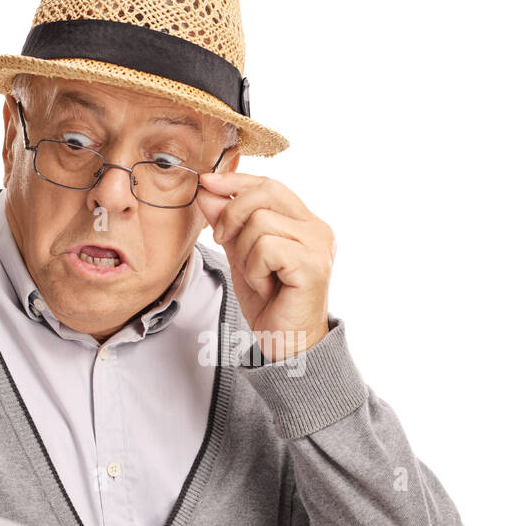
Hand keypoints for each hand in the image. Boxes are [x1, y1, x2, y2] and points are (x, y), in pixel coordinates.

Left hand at [196, 171, 333, 361]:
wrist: (286, 344)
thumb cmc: (270, 303)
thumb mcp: (241, 256)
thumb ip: (228, 224)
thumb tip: (207, 192)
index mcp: (305, 223)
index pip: (270, 185)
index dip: (237, 181)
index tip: (206, 182)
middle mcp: (317, 229)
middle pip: (265, 194)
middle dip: (232, 214)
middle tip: (223, 241)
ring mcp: (318, 246)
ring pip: (260, 223)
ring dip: (245, 254)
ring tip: (259, 278)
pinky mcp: (312, 265)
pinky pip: (266, 248)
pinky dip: (255, 270)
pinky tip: (266, 287)